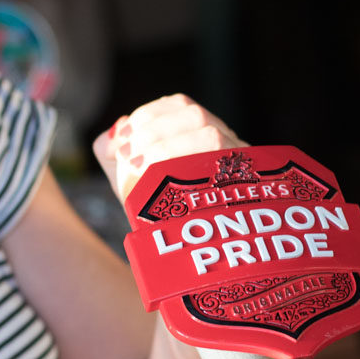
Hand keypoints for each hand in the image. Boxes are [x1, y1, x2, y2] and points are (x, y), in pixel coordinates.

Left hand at [92, 94, 244, 202]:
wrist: (180, 253)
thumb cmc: (155, 212)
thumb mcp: (127, 179)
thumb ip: (111, 153)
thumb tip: (113, 137)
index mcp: (200, 133)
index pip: (180, 106)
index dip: (148, 117)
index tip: (124, 141)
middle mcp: (224, 144)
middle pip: (196, 117)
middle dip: (154, 132)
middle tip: (129, 158)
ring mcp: (239, 167)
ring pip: (212, 138)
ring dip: (169, 149)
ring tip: (140, 171)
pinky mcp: (248, 191)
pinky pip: (225, 172)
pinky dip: (190, 173)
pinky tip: (164, 188)